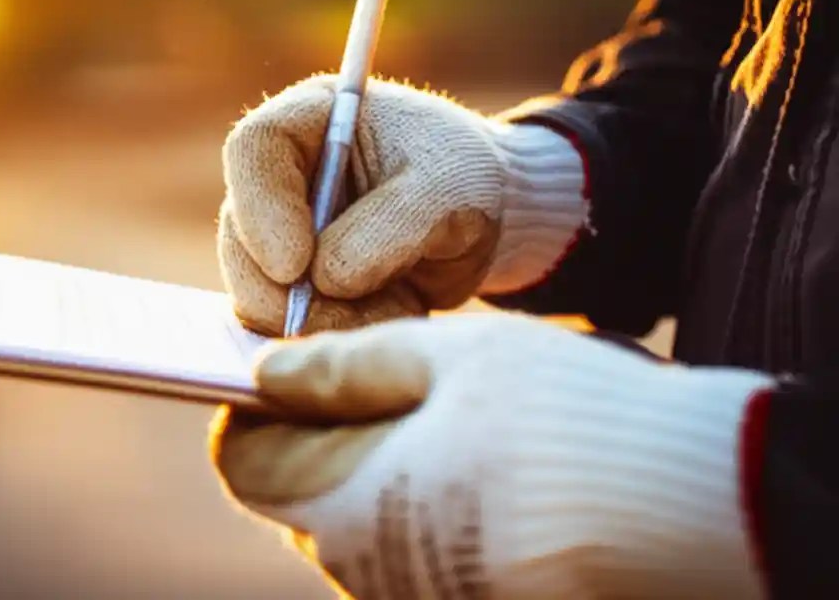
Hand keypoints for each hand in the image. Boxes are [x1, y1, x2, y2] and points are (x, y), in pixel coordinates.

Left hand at [210, 313, 769, 598]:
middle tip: (377, 376)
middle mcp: (369, 571)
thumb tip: (266, 373)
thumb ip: (341, 368)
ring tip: (443, 414)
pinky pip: (411, 552)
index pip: (245, 464)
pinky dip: (419, 503)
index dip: (249, 411)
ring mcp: (419, 597)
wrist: (691, 508)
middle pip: (300, 496)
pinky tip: (476, 460)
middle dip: (318, 435)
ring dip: (373, 468)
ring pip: (358, 524)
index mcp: (347, 503)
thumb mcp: (448, 360)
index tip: (282, 369)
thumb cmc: (563, 418)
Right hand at [218, 76, 586, 334]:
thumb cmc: (464, 176)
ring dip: (320, 320)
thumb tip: (324, 281)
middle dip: (284, 291)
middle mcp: (279, 176)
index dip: (261, 211)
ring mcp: (277, 232)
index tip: (294, 267)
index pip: (252, 151)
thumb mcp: (447, 188)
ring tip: (398, 310)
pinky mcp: (293, 285)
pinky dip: (334, 334)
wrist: (489, 213)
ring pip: (256, 291)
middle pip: (239, 236)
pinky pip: (287, 323)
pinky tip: (389, 316)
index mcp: (307, 118)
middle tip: (347, 318)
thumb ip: (386, 227)